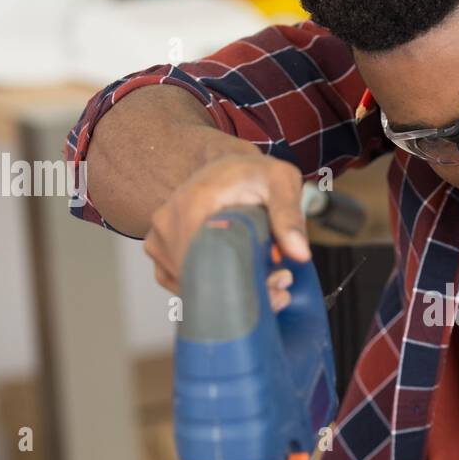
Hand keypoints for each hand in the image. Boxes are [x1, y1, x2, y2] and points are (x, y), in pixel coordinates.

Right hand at [144, 152, 309, 294]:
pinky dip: (211, 290)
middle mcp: (168, 225)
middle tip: (279, 286)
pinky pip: (182, 284)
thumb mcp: (280, 181)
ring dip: (229, 293)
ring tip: (266, 280)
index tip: (276, 284)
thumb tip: (299, 253)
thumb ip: (288, 214)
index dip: (243, 281)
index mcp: (193, 205)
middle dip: (243, 291)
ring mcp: (159, 241)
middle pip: (201, 279)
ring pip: (193, 286)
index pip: (209, 261)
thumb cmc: (251, 173)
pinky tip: (238, 280)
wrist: (226, 166)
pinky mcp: (161, 254)